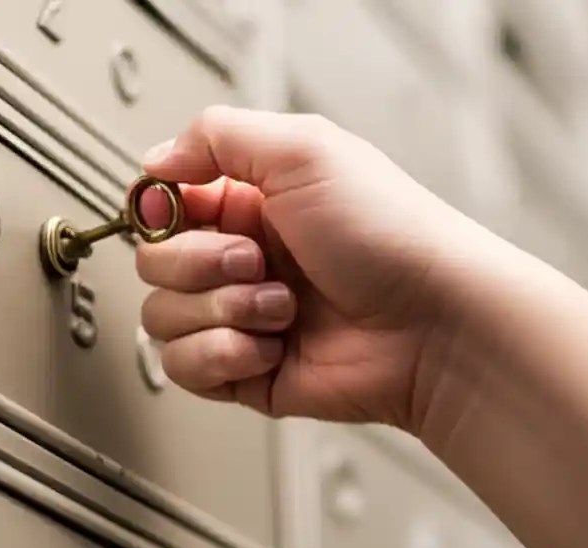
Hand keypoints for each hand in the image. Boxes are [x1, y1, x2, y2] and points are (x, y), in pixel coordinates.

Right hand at [136, 106, 482, 428]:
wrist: (434, 324)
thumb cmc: (390, 235)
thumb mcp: (305, 149)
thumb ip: (216, 136)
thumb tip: (154, 161)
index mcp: (253, 201)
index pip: (164, 204)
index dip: (159, 210)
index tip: (175, 212)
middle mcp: (244, 258)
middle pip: (155, 263)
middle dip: (201, 264)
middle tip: (258, 261)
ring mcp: (244, 317)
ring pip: (162, 318)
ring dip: (221, 309)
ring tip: (282, 308)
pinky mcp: (248, 371)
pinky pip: (186, 368)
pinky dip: (224, 355)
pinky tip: (271, 345)